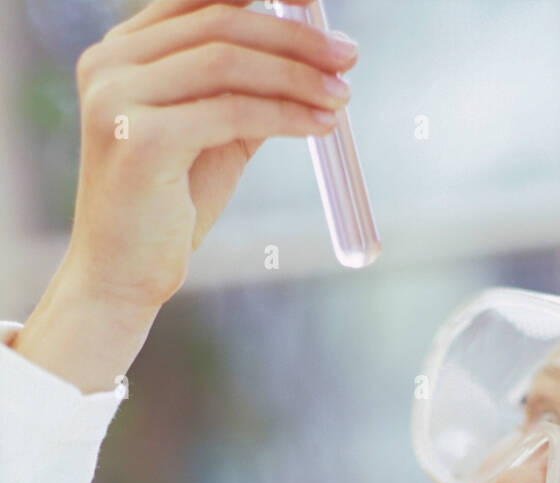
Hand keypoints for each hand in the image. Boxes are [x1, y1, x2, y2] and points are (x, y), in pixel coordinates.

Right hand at [63, 0, 357, 313]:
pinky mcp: (140, 139)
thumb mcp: (210, 137)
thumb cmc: (167, 212)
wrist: (122, 277)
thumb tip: (312, 58)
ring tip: (341, 96)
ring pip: (228, 64)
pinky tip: (318, 126)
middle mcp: (110, 64)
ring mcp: (118, 98)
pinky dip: (284, 115)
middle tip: (348, 55)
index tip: (315, 4)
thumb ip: (243, 92)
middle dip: (294, 37)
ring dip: (297, 77)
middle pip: (220, 23)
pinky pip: (231, 112)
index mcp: (121, 53)